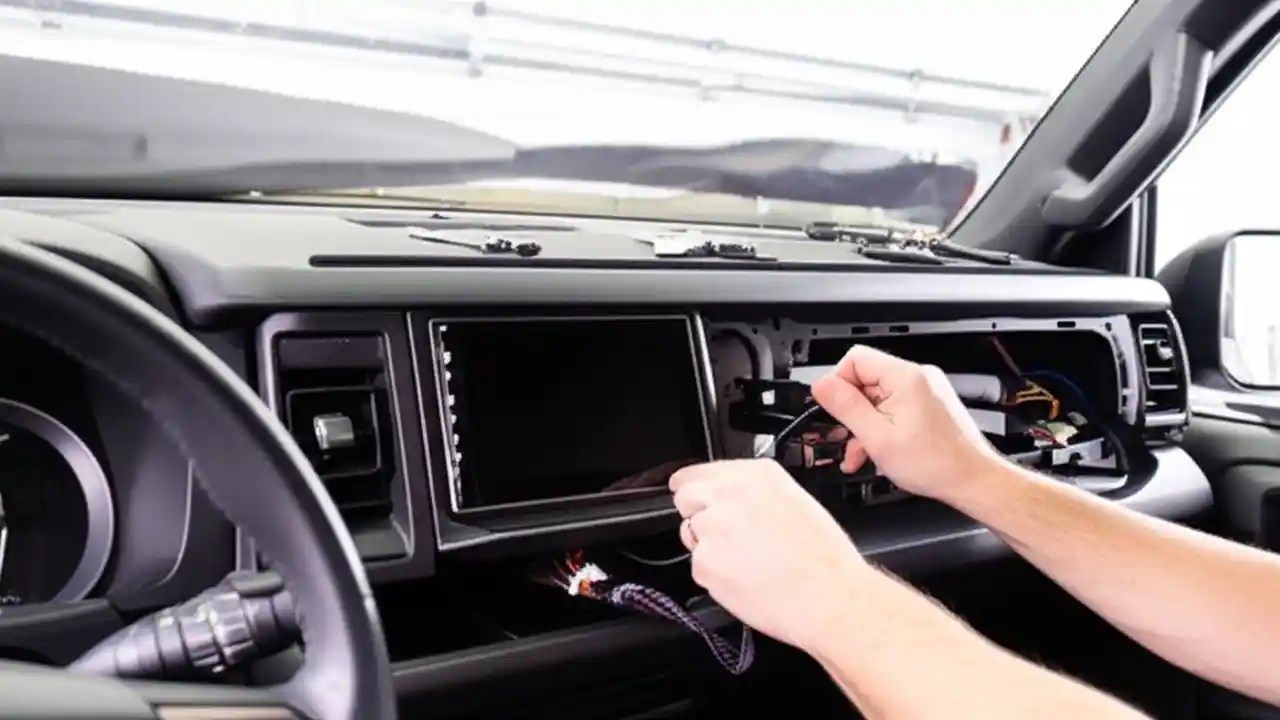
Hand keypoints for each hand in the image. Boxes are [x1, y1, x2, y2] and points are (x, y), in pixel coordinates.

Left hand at [669, 458, 869, 651]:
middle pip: (685, 498)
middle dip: (698, 516)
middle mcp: (729, 494)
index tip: (695, 496)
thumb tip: (728, 498)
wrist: (831, 598)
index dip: (696, 488)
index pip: (698, 472)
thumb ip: (753, 493)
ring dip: (710, 548)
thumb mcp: (795, 501)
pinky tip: (747, 579)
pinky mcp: (705, 562)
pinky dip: (716, 577)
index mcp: (756, 474)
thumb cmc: (824, 558)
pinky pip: (699, 567)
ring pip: (691, 535)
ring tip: (749, 562)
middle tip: (729, 538)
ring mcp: (713, 527)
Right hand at [809, 345, 1003, 503]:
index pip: (854, 358)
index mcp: (904, 377)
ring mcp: (926, 389)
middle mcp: (918, 376)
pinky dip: (882, 425)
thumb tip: (821, 385)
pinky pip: (895, 406)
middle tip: (848, 435)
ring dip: (865, 423)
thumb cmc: (935, 463)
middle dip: (851, 410)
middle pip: (865, 378)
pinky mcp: (930, 403)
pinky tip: (878, 449)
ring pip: (878, 396)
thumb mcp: (876, 437)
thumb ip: (845, 407)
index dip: (838, 384)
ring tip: (862, 451)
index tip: (834, 409)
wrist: (972, 479)